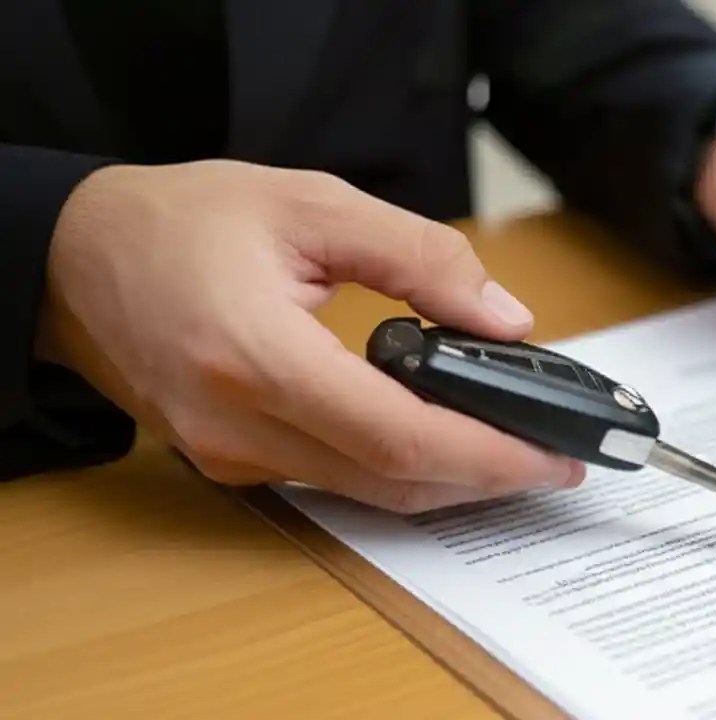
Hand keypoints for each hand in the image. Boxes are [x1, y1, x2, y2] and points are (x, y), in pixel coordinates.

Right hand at [38, 160, 584, 512]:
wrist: (73, 259)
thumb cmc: (179, 222)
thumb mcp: (310, 204)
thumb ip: (419, 257)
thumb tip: (503, 319)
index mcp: (256, 356)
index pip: (399, 435)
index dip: (489, 454)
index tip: (553, 454)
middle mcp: (238, 426)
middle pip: (391, 481)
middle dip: (486, 478)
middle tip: (554, 461)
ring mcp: (229, 454)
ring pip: (365, 493)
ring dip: (447, 481)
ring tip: (514, 452)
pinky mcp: (228, 460)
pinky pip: (332, 481)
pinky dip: (397, 470)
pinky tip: (441, 444)